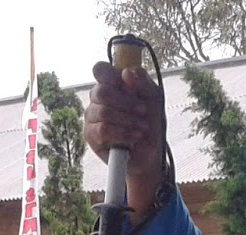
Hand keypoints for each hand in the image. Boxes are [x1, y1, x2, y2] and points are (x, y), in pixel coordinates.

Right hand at [84, 61, 166, 218]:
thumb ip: (142, 82)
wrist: (150, 153)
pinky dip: (122, 134)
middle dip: (127, 103)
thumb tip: (126, 72)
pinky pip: (102, 130)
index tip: (125, 82)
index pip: (100, 70)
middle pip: (102, 91)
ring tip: (140, 129)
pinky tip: (132, 138)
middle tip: (143, 112)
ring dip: (128, 121)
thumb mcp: (153, 98)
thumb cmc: (149, 122)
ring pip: (103, 112)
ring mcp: (92, 117)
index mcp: (111, 84)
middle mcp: (98, 99)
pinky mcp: (91, 136)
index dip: (109, 74)